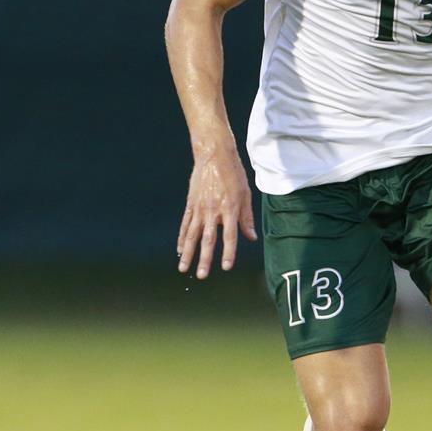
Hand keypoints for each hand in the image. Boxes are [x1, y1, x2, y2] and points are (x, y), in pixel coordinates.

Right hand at [177, 146, 257, 278]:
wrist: (213, 154)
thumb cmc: (233, 173)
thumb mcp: (245, 194)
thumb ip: (246, 218)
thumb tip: (251, 238)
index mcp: (230, 208)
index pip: (230, 235)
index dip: (228, 252)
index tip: (226, 267)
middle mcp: (213, 210)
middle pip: (208, 239)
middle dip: (205, 259)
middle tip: (201, 276)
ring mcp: (199, 207)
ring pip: (192, 235)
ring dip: (188, 253)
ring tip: (183, 268)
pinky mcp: (190, 204)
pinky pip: (185, 224)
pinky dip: (182, 238)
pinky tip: (180, 250)